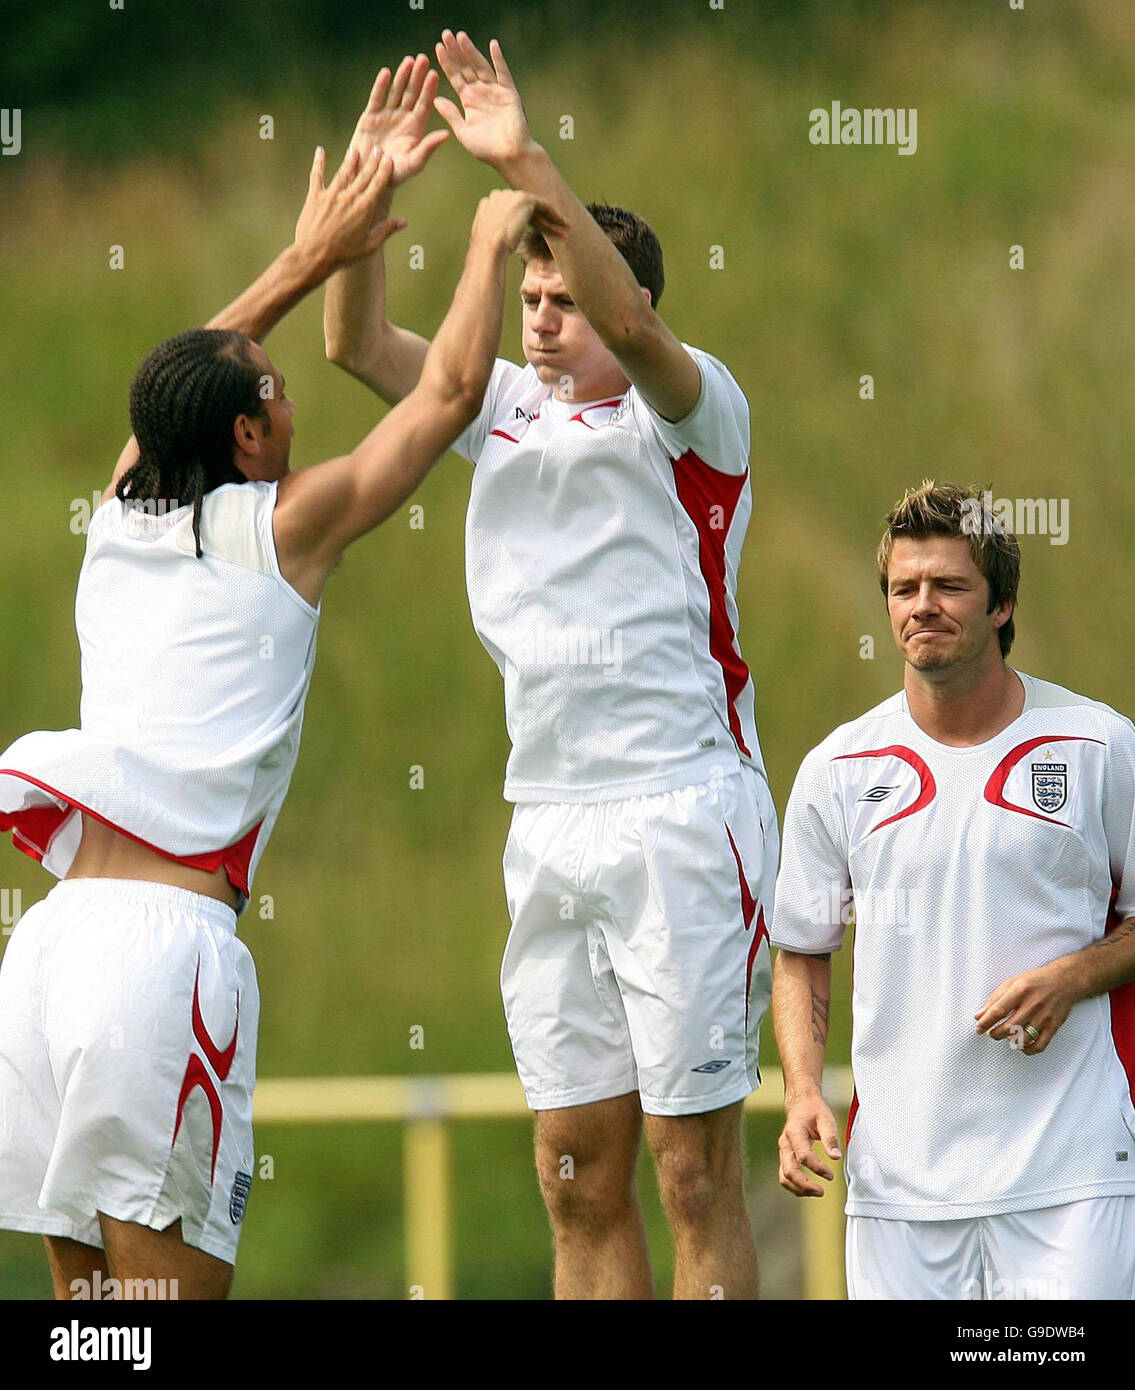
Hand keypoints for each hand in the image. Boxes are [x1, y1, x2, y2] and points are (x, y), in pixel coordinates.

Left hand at [293, 145, 402, 274]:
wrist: (314, 257)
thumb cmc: (344, 256)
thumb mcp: (369, 246)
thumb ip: (386, 231)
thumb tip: (403, 222)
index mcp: (364, 209)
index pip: (378, 184)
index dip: (384, 170)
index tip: (388, 159)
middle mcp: (349, 198)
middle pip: (363, 175)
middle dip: (371, 161)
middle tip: (377, 149)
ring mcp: (331, 196)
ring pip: (343, 173)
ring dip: (350, 160)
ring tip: (355, 150)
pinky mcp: (314, 197)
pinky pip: (317, 176)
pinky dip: (318, 163)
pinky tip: (320, 151)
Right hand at [348, 54, 449, 188]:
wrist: (369, 178)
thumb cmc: (395, 175)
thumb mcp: (414, 163)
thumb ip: (428, 147)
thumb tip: (447, 134)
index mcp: (416, 128)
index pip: (424, 105)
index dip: (429, 90)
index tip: (435, 75)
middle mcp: (402, 119)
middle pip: (412, 94)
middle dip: (417, 77)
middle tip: (424, 59)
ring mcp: (387, 116)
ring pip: (396, 92)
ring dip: (402, 76)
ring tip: (408, 61)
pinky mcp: (370, 117)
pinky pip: (376, 98)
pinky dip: (381, 86)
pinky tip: (386, 72)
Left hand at [433, 31, 533, 168]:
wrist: (510, 157)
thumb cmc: (487, 149)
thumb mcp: (463, 132)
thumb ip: (451, 115)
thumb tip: (435, 100)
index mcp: (469, 101)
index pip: (455, 77)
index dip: (447, 63)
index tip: (437, 48)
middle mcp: (481, 93)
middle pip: (466, 68)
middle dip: (456, 52)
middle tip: (446, 34)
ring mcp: (495, 91)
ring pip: (481, 67)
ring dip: (471, 51)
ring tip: (461, 36)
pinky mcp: (509, 93)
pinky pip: (503, 73)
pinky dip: (499, 60)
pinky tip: (492, 45)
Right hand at [470, 188, 568, 255]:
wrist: (489, 248)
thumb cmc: (487, 253)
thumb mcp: (488, 242)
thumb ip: (495, 236)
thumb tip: (502, 243)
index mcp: (488, 205)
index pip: (512, 212)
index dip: (528, 223)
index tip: (539, 234)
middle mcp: (499, 196)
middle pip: (526, 208)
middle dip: (543, 220)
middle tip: (557, 232)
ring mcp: (511, 195)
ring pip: (537, 206)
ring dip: (552, 219)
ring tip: (565, 229)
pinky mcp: (523, 199)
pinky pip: (544, 205)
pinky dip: (555, 215)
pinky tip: (564, 225)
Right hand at [778, 1093, 842, 1197]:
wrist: (800, 1102)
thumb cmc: (813, 1110)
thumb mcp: (826, 1119)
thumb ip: (830, 1138)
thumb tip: (836, 1157)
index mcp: (794, 1132)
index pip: (803, 1156)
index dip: (817, 1168)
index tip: (831, 1175)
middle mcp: (785, 1143)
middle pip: (790, 1170)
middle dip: (805, 1185)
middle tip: (821, 1191)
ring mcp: (783, 1151)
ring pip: (784, 1176)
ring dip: (799, 1189)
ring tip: (816, 1192)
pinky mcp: (785, 1156)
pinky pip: (785, 1175)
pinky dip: (795, 1185)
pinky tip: (808, 1188)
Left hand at [974, 959, 1080, 1054]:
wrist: (1064, 981)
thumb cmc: (1036, 981)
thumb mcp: (1012, 983)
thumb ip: (994, 999)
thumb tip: (979, 1015)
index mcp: (1020, 990)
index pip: (998, 1010)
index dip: (985, 1022)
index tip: (979, 1028)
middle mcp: (1033, 1004)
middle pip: (1010, 1027)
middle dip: (996, 1034)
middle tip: (992, 1033)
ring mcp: (1044, 1016)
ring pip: (1024, 1038)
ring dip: (1011, 1042)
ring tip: (1006, 1037)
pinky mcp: (1054, 1025)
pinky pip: (1040, 1044)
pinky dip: (1029, 1050)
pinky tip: (1022, 1045)